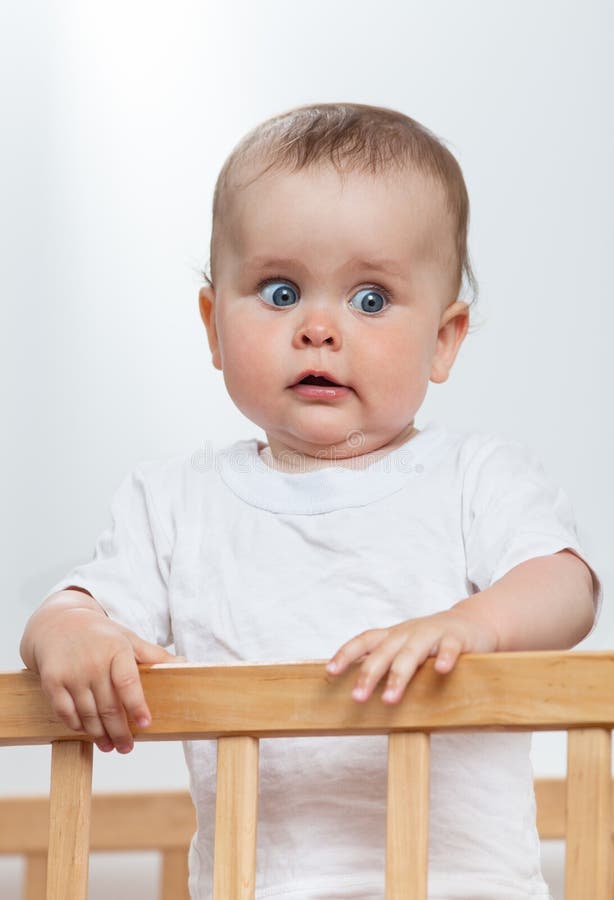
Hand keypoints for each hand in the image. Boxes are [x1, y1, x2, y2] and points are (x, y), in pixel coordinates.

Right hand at [25, 600, 182, 752]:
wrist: (58, 623)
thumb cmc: (100, 635)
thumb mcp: (128, 638)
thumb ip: (153, 654)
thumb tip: (185, 663)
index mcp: (116, 650)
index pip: (128, 682)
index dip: (137, 705)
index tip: (146, 724)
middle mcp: (93, 662)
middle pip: (109, 706)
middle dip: (119, 731)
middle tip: (127, 747)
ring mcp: (71, 672)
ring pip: (87, 713)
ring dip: (99, 734)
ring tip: (109, 745)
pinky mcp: (52, 681)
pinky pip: (65, 712)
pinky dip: (76, 725)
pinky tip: (85, 731)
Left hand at [325, 607, 498, 703]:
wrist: (471, 622)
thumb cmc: (430, 641)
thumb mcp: (404, 647)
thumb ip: (385, 662)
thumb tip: (355, 688)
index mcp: (393, 636)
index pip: (364, 641)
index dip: (346, 654)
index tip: (330, 672)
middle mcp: (408, 633)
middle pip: (384, 652)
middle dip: (369, 675)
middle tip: (357, 698)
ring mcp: (431, 634)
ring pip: (412, 653)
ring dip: (399, 675)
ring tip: (390, 699)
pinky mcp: (456, 638)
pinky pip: (449, 647)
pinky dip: (444, 657)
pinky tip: (440, 670)